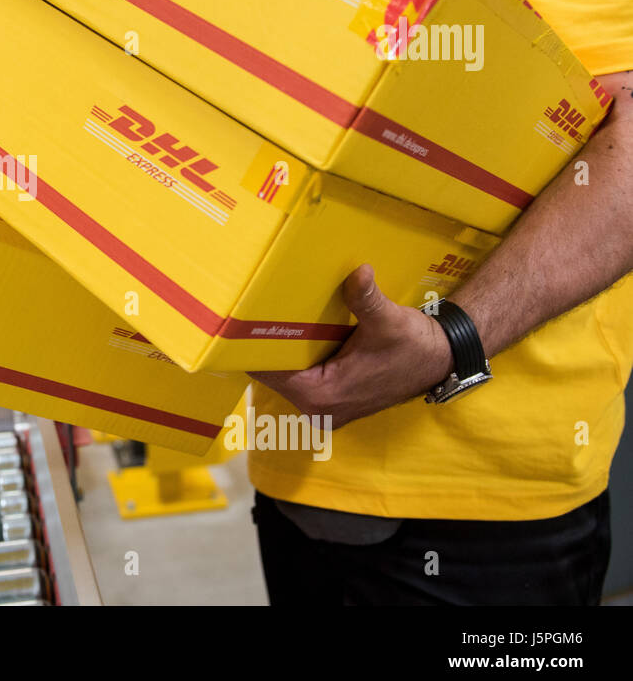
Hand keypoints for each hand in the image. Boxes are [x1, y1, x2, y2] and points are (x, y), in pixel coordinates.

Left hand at [248, 264, 453, 428]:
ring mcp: (325, 406)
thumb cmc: (414, 346)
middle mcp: (318, 408)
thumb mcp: (388, 321)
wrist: (441, 360)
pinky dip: (298, 355)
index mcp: (322, 395)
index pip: (269, 371)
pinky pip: (302, 375)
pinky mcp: (333, 398)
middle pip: (273, 373)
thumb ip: (366, 299)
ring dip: (281, 349)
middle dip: (264, 345)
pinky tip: (292, 329)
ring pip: (287, 374)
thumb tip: (359, 272)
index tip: (239, 320)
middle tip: (249, 309)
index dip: (253, 346)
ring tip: (266, 315)